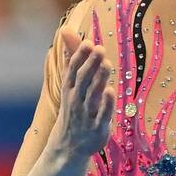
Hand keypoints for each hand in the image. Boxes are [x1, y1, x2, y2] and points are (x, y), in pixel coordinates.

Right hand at [53, 35, 115, 156]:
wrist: (69, 146)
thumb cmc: (73, 108)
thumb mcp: (70, 84)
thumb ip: (72, 56)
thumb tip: (65, 30)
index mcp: (69, 89)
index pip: (73, 70)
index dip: (80, 56)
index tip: (88, 42)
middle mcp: (76, 100)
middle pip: (83, 79)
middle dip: (91, 64)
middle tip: (99, 48)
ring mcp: (87, 114)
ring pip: (93, 94)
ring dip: (100, 79)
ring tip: (107, 64)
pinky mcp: (98, 127)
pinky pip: (103, 114)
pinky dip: (106, 104)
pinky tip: (111, 91)